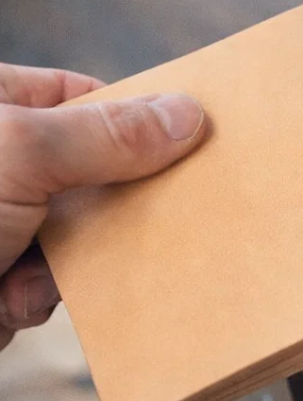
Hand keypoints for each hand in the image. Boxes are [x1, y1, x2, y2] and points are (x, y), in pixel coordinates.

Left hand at [0, 64, 204, 352]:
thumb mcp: (19, 153)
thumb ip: (105, 133)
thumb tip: (185, 113)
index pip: (80, 98)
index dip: (135, 118)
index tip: (186, 136)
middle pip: (85, 171)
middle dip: (104, 205)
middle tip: (141, 216)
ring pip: (69, 237)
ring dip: (62, 266)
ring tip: (24, 275)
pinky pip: (40, 288)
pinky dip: (30, 301)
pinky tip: (2, 302)